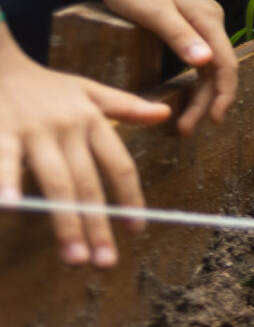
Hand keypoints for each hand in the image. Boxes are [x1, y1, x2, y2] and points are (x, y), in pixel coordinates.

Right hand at [0, 40, 170, 266]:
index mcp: (93, 120)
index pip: (118, 164)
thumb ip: (125, 107)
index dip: (129, 197)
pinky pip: (6, 162)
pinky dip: (8, 184)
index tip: (136, 230)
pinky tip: (11, 210)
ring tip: (75, 257)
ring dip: (65, 221)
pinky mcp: (2, 134)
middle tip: (105, 261)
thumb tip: (165, 113)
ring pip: (55, 182)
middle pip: (88, 183)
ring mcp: (35, 132)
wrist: (0, 64)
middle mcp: (68, 128)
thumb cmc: (46, 86)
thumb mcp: (90, 90)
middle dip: (97, 223)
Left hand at [93, 0, 236, 135]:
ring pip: (210, 67)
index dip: (223, 93)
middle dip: (208, 102)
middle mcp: (212, 23)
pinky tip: (186, 98)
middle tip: (186, 130)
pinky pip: (201, 61)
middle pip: (219, 69)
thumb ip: (179, 36)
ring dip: (202, 96)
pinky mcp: (192, 28)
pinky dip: (196, 83)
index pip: (225, 62)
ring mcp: (203, 25)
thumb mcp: (154, 13)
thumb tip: (204, 63)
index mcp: (208, 19)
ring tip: (185, 122)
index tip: (213, 120)